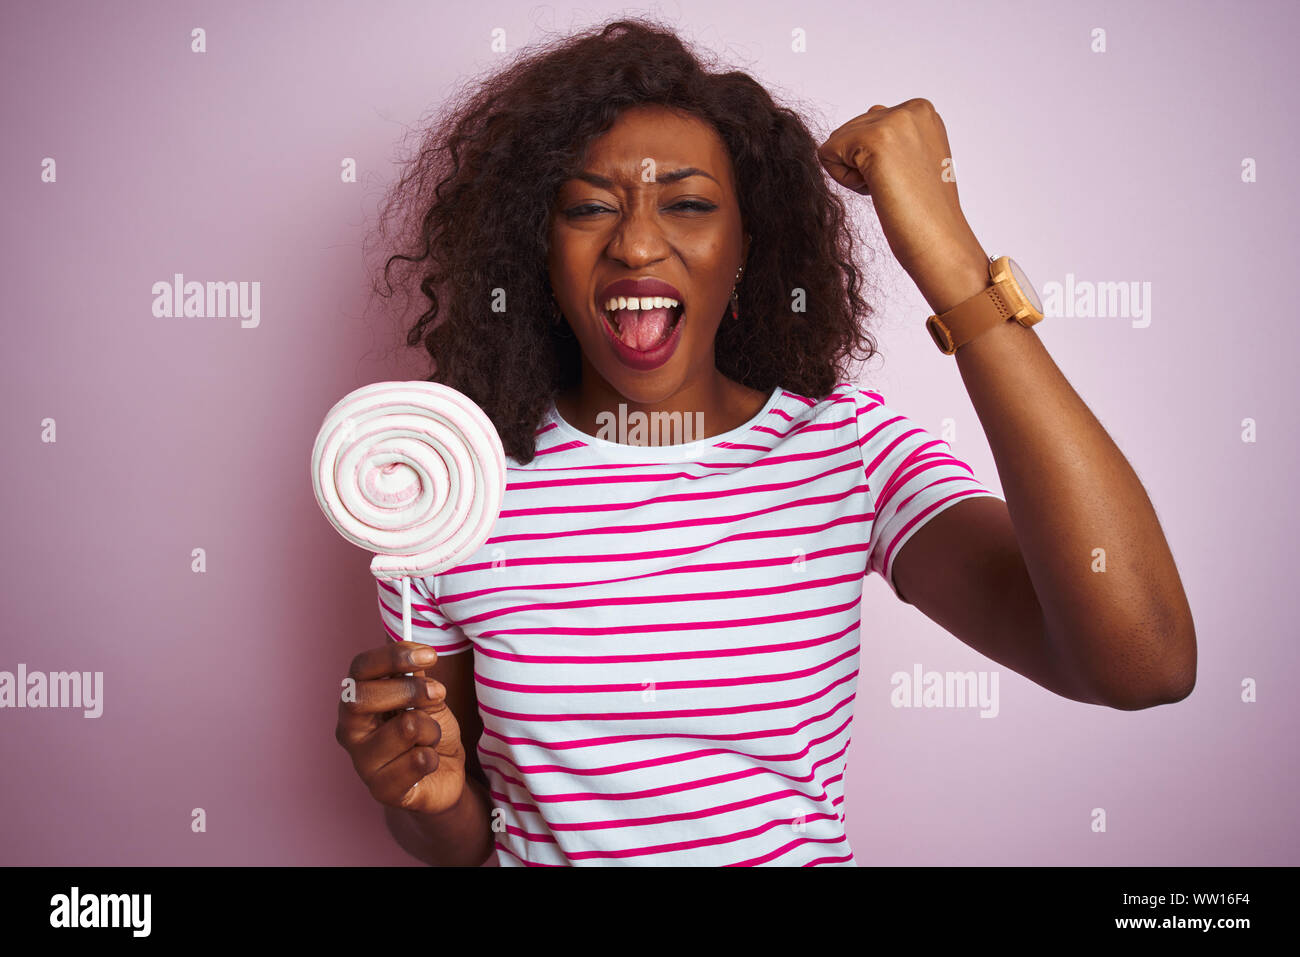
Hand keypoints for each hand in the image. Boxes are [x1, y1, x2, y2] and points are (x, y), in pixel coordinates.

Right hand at [335, 641, 466, 815]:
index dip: (392, 656)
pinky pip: (419, 760)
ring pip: (405, 728)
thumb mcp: (427, 697)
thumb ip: (417, 676)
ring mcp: (362, 763)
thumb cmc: (428, 731)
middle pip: (364, 696)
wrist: (442, 776)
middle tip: (439, 692)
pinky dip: (434, 756)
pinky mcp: (382, 790)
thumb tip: (416, 652)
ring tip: (430, 738)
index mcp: (356, 700)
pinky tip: (427, 762)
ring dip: (431, 729)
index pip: (360, 668)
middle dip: (410, 690)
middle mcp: (350, 731)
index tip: (429, 654)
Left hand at [816, 99, 989, 312]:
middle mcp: (910, 108)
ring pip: (837, 143)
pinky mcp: (873, 138)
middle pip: (849, 132)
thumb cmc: (927, 212)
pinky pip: (827, 154)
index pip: (868, 124)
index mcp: (922, 111)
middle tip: (897, 187)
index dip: (877, 159)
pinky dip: (844, 179)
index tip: (904, 178)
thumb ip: (896, 133)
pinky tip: (876, 190)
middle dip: (863, 164)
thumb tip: (874, 109)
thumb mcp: (917, 159)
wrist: (940, 239)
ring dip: (855, 173)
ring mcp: (894, 120)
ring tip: (890, 188)